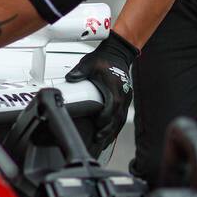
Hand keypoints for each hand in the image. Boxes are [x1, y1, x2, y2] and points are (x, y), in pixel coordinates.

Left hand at [64, 31, 137, 153]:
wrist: (117, 54)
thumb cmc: (104, 59)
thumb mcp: (89, 63)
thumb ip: (80, 71)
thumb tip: (70, 78)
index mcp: (115, 87)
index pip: (112, 105)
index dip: (106, 117)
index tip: (98, 124)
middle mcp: (123, 94)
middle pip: (118, 117)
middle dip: (108, 130)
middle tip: (98, 139)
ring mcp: (125, 98)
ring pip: (121, 119)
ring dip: (112, 132)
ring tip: (103, 143)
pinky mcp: (125, 100)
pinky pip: (121, 116)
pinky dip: (115, 127)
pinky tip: (109, 135)